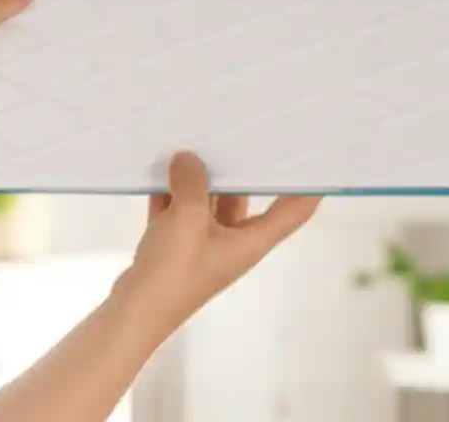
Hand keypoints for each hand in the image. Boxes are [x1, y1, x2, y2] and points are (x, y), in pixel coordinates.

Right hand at [117, 151, 320, 330]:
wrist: (134, 312)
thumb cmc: (172, 273)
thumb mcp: (187, 218)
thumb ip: (192, 183)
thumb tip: (187, 160)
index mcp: (252, 241)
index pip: (294, 211)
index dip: (309, 187)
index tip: (315, 159)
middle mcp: (233, 243)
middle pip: (245, 199)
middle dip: (240, 170)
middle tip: (240, 137)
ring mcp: (203, 245)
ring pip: (208, 203)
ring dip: (198, 181)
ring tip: (191, 147)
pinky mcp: (176, 248)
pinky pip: (178, 212)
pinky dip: (171, 195)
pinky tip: (159, 171)